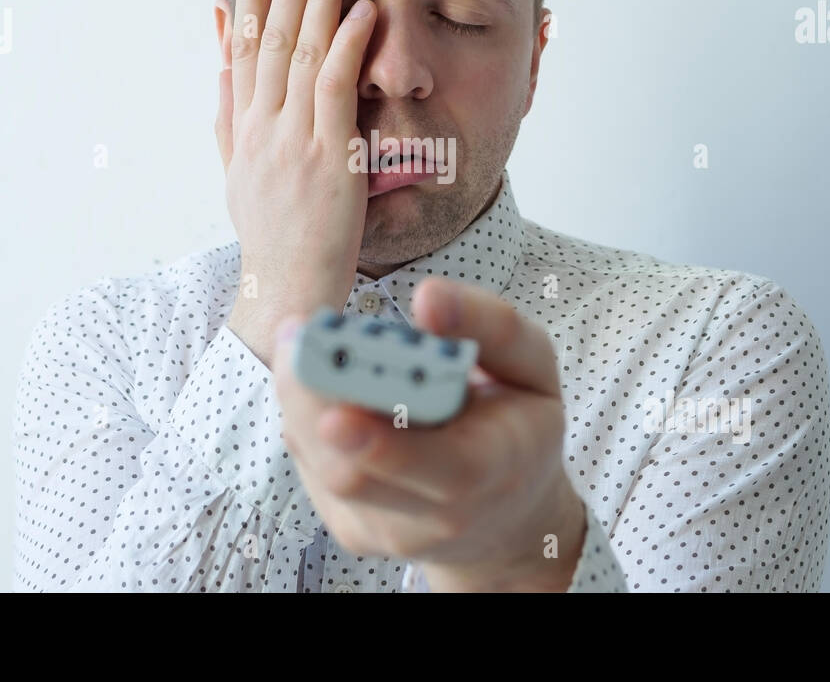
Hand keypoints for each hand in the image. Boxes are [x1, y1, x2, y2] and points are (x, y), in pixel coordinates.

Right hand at [215, 0, 376, 365]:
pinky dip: (347, 46)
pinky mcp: (330, 159)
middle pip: (272, 38)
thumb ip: (228, 110)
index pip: (244, 48)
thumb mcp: (235, 170)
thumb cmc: (270, 235)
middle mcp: (263, 126)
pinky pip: (337, 91)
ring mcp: (294, 140)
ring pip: (303, 53)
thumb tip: (221, 55)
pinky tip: (360, 10)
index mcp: (243, 127)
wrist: (285, 290)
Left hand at [271, 277, 586, 591]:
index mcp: (495, 472)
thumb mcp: (532, 366)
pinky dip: (304, 416)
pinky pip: (311, 466)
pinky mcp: (351, 529)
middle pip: (353, 472)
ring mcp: (387, 532)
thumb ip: (492, 326)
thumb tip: (430, 297)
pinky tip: (319, 382)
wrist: (504, 513)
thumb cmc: (518, 425)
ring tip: (299, 340)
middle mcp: (437, 517)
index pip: (439, 470)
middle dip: (316, 402)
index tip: (338, 412)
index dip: (383, 445)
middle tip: (296, 334)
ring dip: (300, 399)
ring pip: (321, 466)